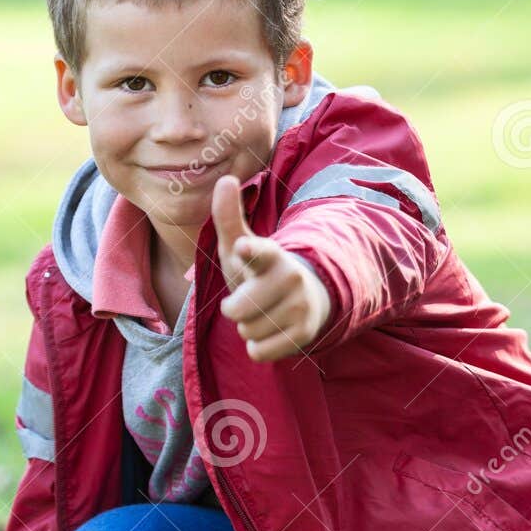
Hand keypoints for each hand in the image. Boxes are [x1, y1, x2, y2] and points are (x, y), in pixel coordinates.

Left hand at [212, 174, 331, 360]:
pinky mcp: (305, 333)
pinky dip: (258, 346)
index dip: (249, 250)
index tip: (243, 246)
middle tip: (248, 299)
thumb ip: (228, 217)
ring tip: (263, 312)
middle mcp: (289, 278)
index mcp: (270, 254)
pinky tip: (271, 331)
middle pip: (237, 311)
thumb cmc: (261, 271)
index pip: (259, 251)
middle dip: (234, 309)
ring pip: (247, 331)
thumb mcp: (241, 245)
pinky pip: (259, 351)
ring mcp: (300, 306)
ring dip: (248, 327)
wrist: (304, 299)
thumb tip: (225, 178)